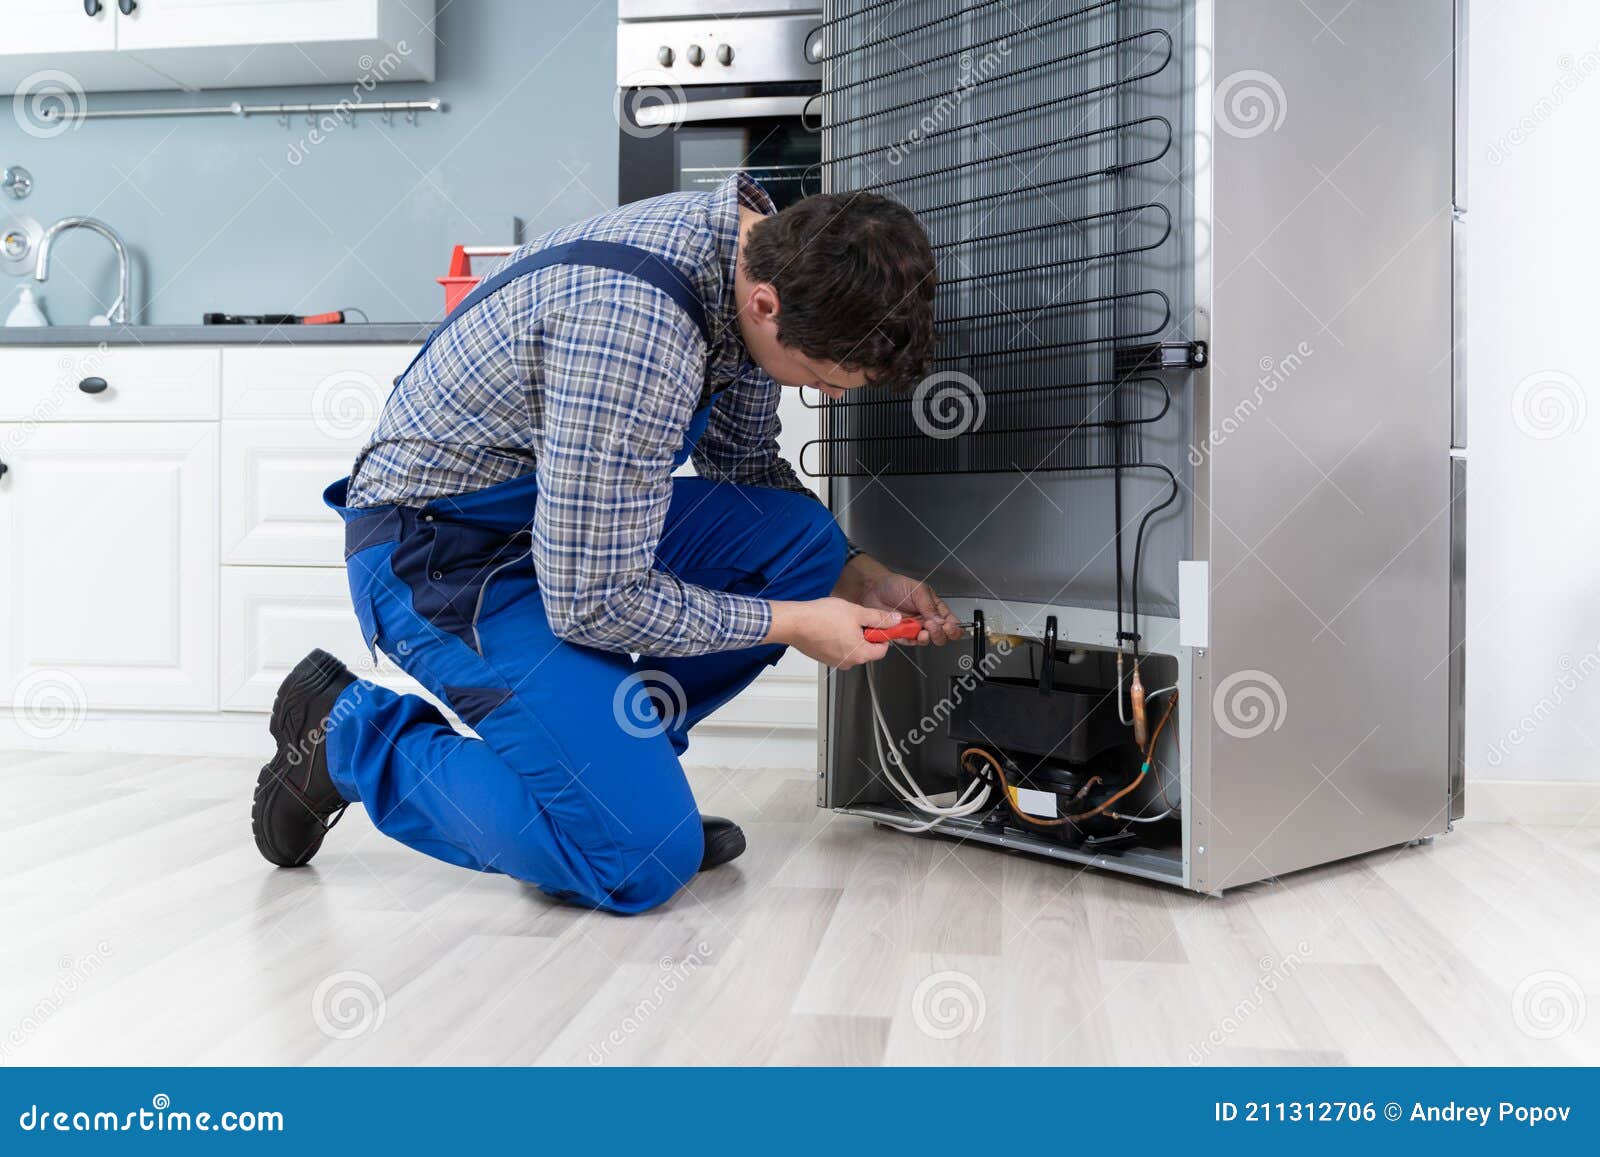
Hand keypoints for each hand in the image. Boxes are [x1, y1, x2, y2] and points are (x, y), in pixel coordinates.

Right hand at [766, 598, 900, 669]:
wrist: (795, 622)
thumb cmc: (822, 618)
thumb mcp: (857, 612)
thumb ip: (878, 618)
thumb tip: (895, 620)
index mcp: (860, 654)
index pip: (882, 650)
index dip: (882, 635)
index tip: (877, 623)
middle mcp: (849, 662)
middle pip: (867, 650)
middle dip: (865, 634)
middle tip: (856, 618)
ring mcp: (835, 661)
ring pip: (851, 648)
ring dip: (851, 635)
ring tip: (840, 620)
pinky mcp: (823, 657)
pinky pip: (838, 649)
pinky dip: (838, 639)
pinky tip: (830, 626)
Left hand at [837, 555, 961, 645]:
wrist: (873, 588)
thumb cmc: (895, 585)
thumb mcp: (918, 590)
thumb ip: (930, 606)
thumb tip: (941, 621)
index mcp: (934, 608)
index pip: (951, 622)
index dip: (953, 628)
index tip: (948, 626)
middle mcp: (925, 620)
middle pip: (941, 636)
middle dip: (940, 634)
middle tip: (933, 626)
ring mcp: (913, 628)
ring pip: (926, 641)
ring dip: (927, 638)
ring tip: (923, 629)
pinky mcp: (900, 634)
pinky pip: (909, 642)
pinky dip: (912, 640)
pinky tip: (912, 633)